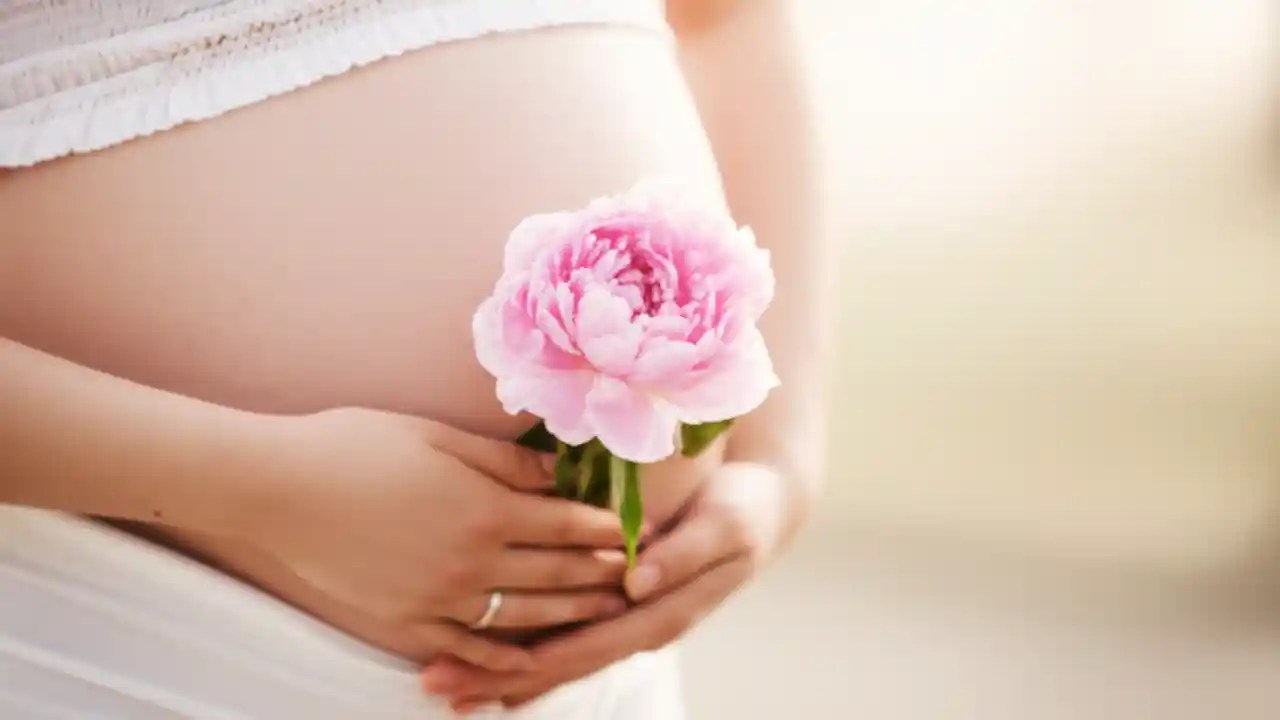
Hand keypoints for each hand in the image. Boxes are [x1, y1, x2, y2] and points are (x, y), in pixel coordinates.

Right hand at [242, 407, 631, 671]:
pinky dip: (502, 659)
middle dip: (600, 574)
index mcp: (484, 509)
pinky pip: (468, 648)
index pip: (565, 524)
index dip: (604, 529)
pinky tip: (528, 664)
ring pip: (523, 616)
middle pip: (555, 574)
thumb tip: (557, 469)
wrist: (278, 490)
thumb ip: (503, 460)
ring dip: (569, 615)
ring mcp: (439, 599)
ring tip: (602, 612)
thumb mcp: (437, 437)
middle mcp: (472, 562)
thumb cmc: (355, 446)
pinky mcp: (407, 623)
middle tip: (634, 576)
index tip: (634, 529)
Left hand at [420, 461, 807, 711]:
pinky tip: (481, 649)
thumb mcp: (723, 525)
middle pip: (557, 663)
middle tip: (437, 685)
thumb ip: (681, 554)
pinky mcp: (615, 600)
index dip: (528, 666)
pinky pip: (563, 629)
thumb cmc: (740, 511)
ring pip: (555, 652)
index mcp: (658, 613)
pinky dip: (521, 645)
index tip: (476, 675)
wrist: (761, 509)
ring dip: (498, 668)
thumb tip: (634, 582)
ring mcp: (623, 618)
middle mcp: (634, 626)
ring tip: (443, 680)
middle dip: (495, 677)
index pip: (583, 649)